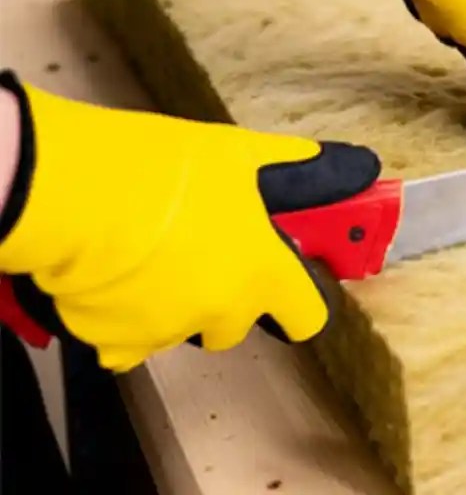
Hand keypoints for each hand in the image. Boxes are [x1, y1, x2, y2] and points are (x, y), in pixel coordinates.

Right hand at [0, 71, 379, 371]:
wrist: (70, 194)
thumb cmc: (164, 171)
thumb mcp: (243, 156)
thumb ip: (303, 173)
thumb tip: (361, 168)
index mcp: (264, 274)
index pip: (310, 315)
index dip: (303, 295)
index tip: (292, 275)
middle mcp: (224, 314)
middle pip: (242, 321)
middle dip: (230, 292)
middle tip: (203, 246)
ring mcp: (170, 333)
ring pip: (185, 326)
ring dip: (177, 300)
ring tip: (151, 250)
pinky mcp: (115, 343)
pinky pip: (130, 340)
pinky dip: (125, 316)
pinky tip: (114, 274)